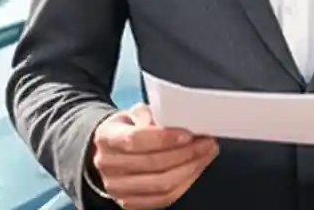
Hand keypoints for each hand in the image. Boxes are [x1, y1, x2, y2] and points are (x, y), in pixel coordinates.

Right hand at [90, 103, 219, 208]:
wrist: (111, 153)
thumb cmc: (128, 130)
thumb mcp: (132, 114)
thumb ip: (147, 113)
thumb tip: (164, 122)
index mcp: (107, 138)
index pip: (135, 139)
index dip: (164, 138)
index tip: (188, 134)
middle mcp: (108, 165)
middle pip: (152, 163)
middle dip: (185, 153)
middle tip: (206, 143)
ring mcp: (118, 188)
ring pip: (161, 184)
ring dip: (190, 169)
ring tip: (205, 155)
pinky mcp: (130, 203)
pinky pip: (164, 199)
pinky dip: (184, 184)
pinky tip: (195, 169)